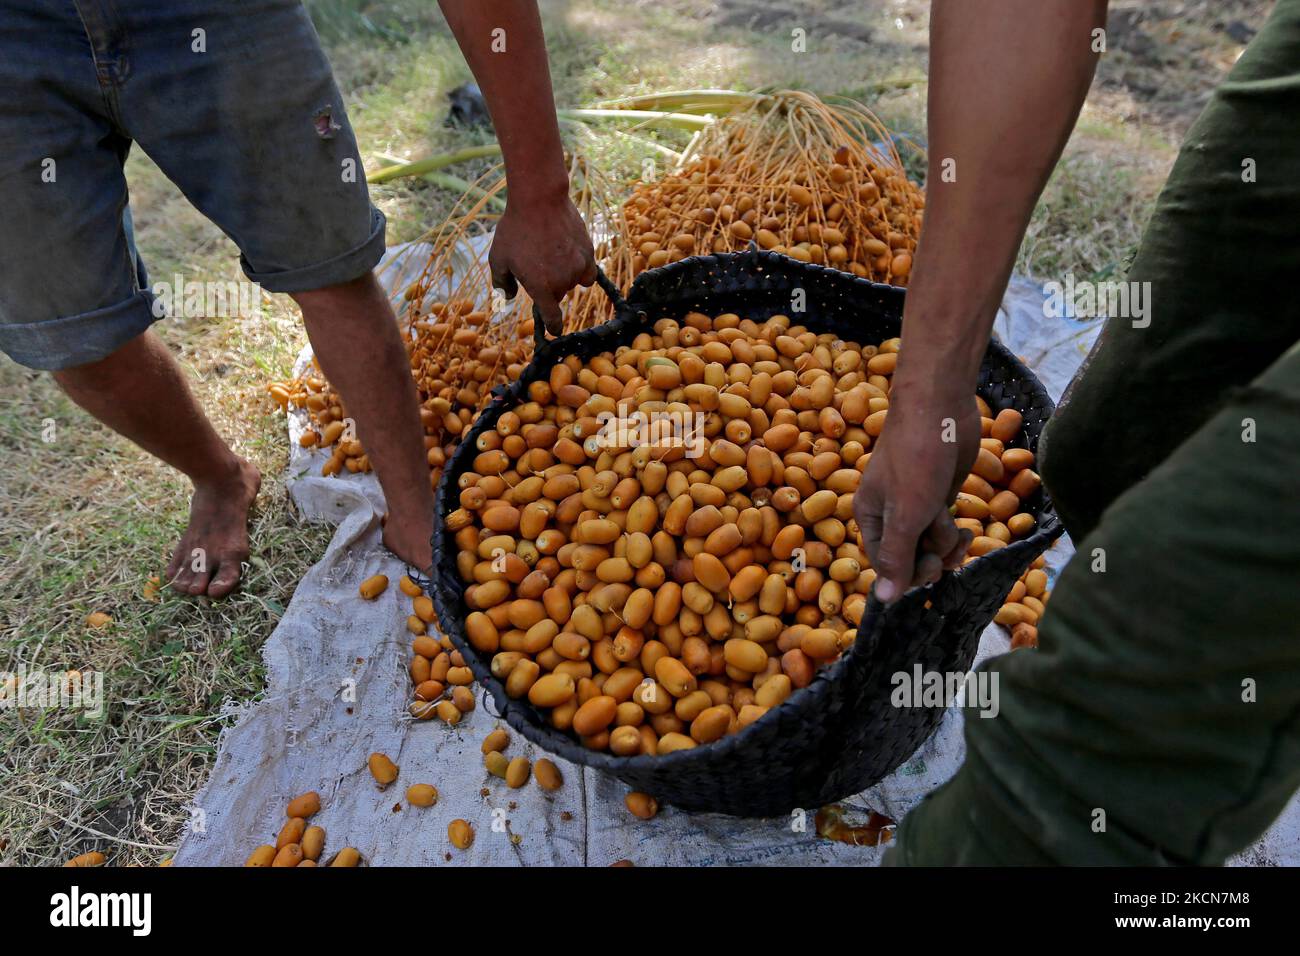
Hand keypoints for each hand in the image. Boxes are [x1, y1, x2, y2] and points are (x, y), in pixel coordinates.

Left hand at [490, 191, 596, 334]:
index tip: (554, 329)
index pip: (552, 318)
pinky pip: (587, 271)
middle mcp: (563, 281)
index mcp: (541, 287)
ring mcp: (579, 267)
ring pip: (574, 283)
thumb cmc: (514, 229)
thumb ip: (502, 283)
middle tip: (538, 267)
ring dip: (564, 277)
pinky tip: (569, 256)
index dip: (553, 326)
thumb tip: (509, 298)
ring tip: (551, 255)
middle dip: (549, 289)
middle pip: (559, 296)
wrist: (539, 199)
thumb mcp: (498, 258)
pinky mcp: (589, 252)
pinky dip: (580, 269)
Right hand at [854, 383, 980, 602]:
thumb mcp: (905, 514)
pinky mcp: (937, 497)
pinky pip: (943, 531)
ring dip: (946, 546)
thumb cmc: (916, 460)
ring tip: (957, 529)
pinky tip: (965, 529)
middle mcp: (888, 515)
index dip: (907, 574)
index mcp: (868, 517)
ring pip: (930, 547)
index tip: (931, 567)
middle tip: (947, 543)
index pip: (884, 565)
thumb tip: (882, 602)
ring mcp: (914, 506)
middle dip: (930, 559)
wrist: (939, 409)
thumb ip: (896, 559)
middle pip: (909, 559)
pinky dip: (954, 535)